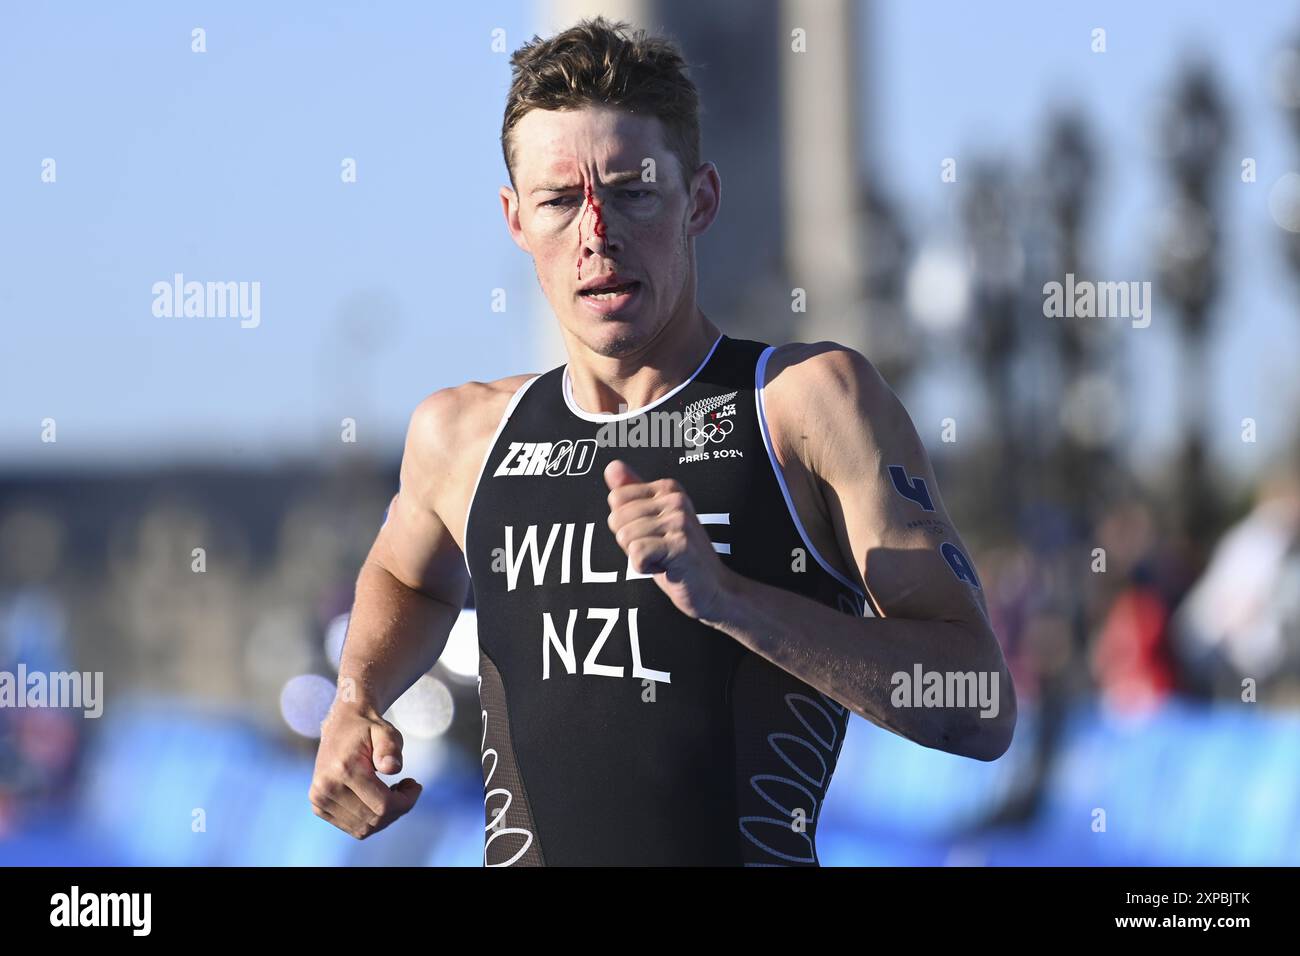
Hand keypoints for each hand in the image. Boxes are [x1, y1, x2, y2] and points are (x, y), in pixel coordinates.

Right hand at [309, 698, 421, 838]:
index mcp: (343, 770)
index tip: (416, 785)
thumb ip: (391, 748)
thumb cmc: (368, 728)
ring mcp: (319, 799)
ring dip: (385, 816)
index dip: (406, 801)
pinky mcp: (319, 806)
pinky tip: (377, 799)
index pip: (383, 805)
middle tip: (408, 788)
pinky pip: (353, 827)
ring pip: (364, 828)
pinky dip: (371, 819)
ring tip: (393, 792)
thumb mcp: (385, 731)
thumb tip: (392, 768)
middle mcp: (326, 788)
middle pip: (374, 820)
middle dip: (398, 809)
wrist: (341, 724)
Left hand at [604, 459, 732, 619]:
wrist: (712, 587)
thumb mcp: (652, 521)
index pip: (616, 499)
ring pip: (625, 537)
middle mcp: (675, 499)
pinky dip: (644, 568)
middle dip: (630, 542)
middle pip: (617, 519)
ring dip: (639, 557)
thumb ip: (632, 493)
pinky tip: (666, 567)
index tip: (651, 534)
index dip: (626, 524)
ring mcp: (679, 520)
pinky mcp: (680, 544)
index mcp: (668, 488)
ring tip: (663, 558)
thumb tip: (612, 466)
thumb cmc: (677, 556)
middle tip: (658, 549)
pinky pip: (637, 553)